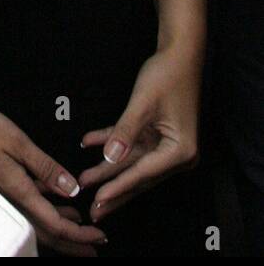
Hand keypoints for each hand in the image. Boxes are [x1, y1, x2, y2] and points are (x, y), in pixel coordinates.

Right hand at [0, 98, 107, 255]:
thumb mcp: (17, 141)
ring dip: (60, 226)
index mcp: (18, 189)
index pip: (54, 224)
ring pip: (36, 220)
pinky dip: (45, 208)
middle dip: (73, 243)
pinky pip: (26, 205)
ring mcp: (2, 191)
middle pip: (46, 232)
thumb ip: (45, 166)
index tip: (100, 236)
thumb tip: (71, 189)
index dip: (80, 235)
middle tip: (95, 246)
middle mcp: (10, 197)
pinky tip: (55, 198)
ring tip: (80, 224)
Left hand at [77, 47, 200, 221]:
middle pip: (138, 175)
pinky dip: (110, 142)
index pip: (143, 173)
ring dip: (107, 168)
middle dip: (113, 190)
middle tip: (92, 208)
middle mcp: (176, 154)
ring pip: (131, 163)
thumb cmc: (166, 77)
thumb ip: (124, 132)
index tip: (98, 199)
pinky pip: (130, 144)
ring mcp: (167, 146)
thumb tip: (110, 157)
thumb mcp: (142, 104)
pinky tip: (88, 143)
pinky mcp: (156, 135)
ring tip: (84, 179)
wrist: (178, 56)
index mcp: (180, 151)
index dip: (118, 187)